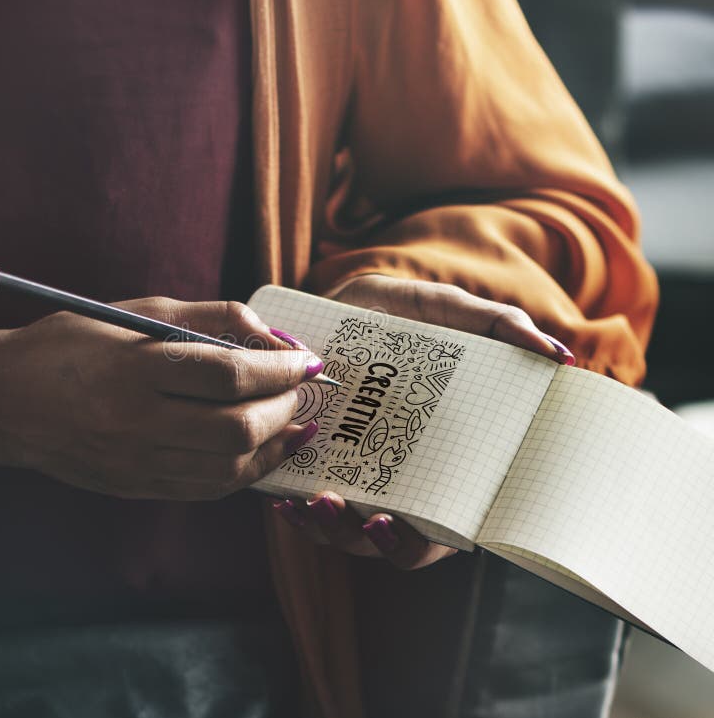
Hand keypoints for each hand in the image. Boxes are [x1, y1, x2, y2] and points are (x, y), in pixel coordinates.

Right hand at [0, 299, 321, 499]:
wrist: (3, 401)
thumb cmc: (75, 342)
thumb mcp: (140, 312)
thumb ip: (212, 318)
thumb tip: (276, 338)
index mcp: (134, 368)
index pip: (229, 374)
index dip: (281, 368)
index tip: (306, 360)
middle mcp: (135, 422)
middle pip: (237, 429)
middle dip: (285, 408)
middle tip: (300, 387)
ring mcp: (134, 463)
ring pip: (229, 470)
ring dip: (276, 445)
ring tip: (295, 420)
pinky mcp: (136, 487)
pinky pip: (207, 489)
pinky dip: (247, 470)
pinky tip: (264, 448)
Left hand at [272, 274, 573, 568]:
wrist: (341, 302)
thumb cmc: (403, 315)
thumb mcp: (448, 311)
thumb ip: (499, 326)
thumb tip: (560, 357)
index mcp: (440, 458)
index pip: (447, 523)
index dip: (431, 538)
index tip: (416, 525)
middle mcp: (398, 478)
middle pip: (397, 540)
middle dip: (380, 541)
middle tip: (367, 518)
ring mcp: (353, 477)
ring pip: (346, 532)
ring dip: (331, 529)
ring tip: (317, 502)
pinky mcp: (312, 467)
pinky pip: (303, 506)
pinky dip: (295, 511)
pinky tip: (283, 497)